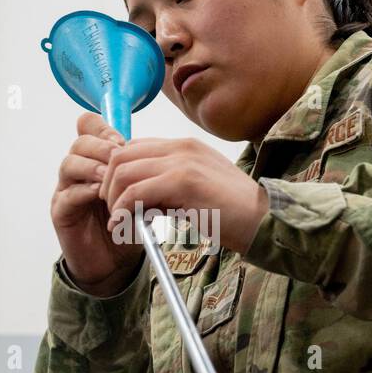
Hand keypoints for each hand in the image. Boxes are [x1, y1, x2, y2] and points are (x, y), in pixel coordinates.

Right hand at [50, 112, 145, 296]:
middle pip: (80, 143)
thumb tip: (163, 155)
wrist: (113, 263)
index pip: (89, 129)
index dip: (103, 129)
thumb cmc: (126, 226)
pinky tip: (99, 194)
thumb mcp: (142, 196)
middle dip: (101, 146)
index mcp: (96, 160)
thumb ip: (145, 175)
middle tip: (118, 154)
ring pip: (69, 164)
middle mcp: (78, 172)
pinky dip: (84, 191)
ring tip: (109, 175)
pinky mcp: (61, 212)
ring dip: (92, 166)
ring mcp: (66, 190)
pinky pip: (67, 195)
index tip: (122, 140)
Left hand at [99, 136, 270, 254]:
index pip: (133, 147)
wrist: (264, 220)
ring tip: (118, 220)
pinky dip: (122, 209)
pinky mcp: (183, 181)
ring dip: (113, 198)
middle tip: (112, 211)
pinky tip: (123, 225)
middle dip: (108, 184)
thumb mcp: (194, 191)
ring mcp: (182, 161)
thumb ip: (166, 188)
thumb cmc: (232, 213)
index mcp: (185, 146)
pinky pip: (135, 191)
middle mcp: (181, 147)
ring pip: (123, 171)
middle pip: (120, 155)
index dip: (115, 173)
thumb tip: (134, 200)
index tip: (115, 199)